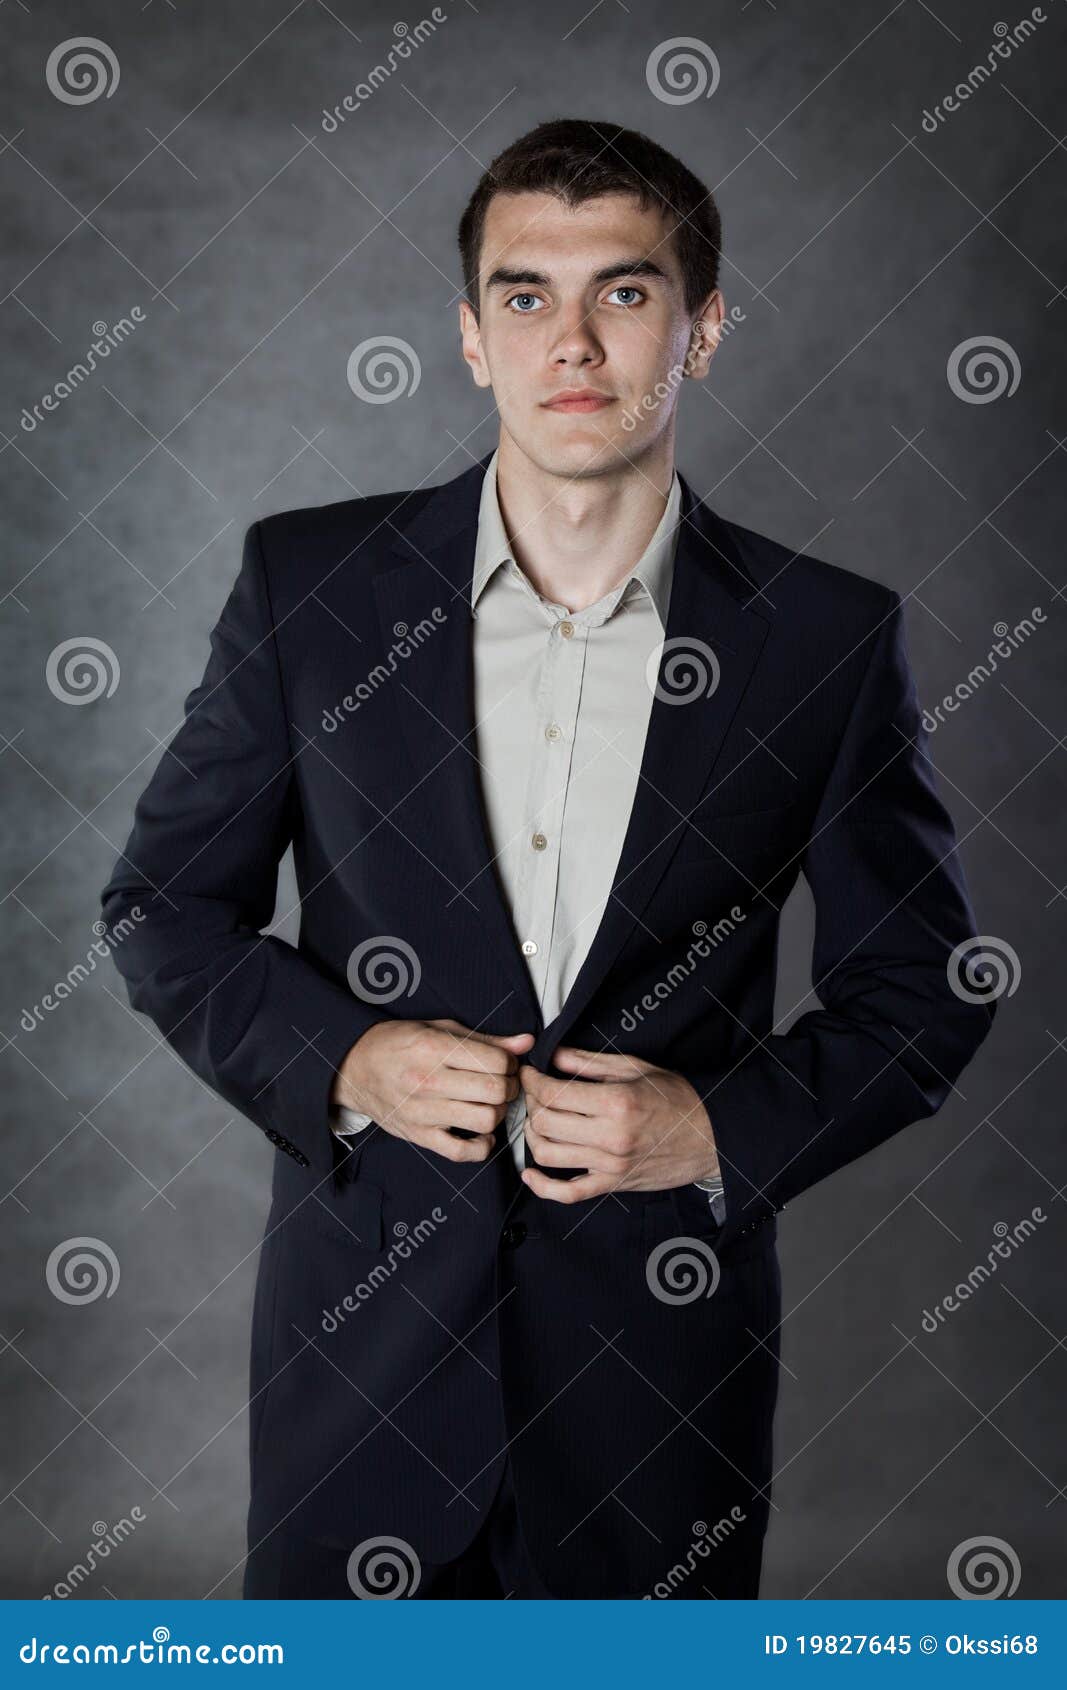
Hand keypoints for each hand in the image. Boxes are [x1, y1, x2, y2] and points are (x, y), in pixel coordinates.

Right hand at [330, 1017, 534, 1162]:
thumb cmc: (399, 1043)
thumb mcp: (440, 1029)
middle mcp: (428, 1081)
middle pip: (496, 1091)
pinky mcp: (418, 1136)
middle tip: (503, 1083)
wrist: (353, 1068)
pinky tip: (481, 1133)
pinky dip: (481, 1146)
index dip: (510, 1063)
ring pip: (485, 1120)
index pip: (496, 1061)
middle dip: (510, 1087)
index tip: (505, 1064)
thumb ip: (486, 1039)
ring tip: (490, 1104)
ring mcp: (423, 1112)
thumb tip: (526, 1042)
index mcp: (434, 1048)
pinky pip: (462, 1152)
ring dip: (497, 1113)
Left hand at [519, 1045, 717, 1202]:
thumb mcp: (635, 1068)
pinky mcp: (612, 1185)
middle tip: (534, 1092)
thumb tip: (553, 1055)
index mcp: (615, 1103)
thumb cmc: (677, 1098)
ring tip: (538, 1120)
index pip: (553, 1093)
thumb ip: (590, 1063)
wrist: (710, 1136)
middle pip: (544, 1122)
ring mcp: (610, 1165)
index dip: (532, 1080)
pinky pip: (568, 1194)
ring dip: (532, 1136)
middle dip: (531, 1103)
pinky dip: (542, 1187)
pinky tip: (531, 1174)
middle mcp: (609, 1137)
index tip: (530, 1073)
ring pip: (547, 1154)